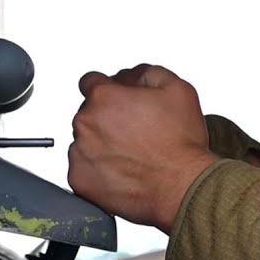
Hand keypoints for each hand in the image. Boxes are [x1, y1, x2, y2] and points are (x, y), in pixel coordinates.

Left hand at [67, 63, 219, 233]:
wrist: (181, 185)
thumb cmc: (180, 143)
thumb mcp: (177, 90)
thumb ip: (148, 73)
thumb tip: (132, 75)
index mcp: (104, 98)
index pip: (90, 82)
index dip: (106, 88)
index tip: (113, 98)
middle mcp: (85, 123)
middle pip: (89, 114)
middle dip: (107, 119)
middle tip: (135, 132)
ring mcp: (78, 152)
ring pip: (85, 142)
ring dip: (101, 145)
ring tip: (131, 155)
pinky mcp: (78, 179)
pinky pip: (83, 169)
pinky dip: (97, 170)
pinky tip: (121, 171)